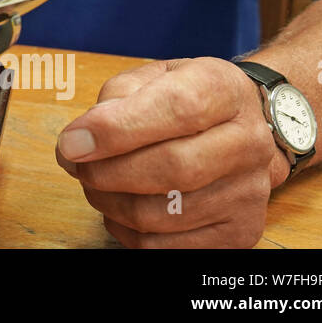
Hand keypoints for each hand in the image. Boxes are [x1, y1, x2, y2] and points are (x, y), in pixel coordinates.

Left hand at [55, 57, 289, 247]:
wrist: (244, 128)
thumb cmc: (184, 99)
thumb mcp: (151, 77)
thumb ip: (115, 100)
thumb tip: (80, 143)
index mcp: (224, 90)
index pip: (177, 109)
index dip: (117, 128)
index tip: (72, 142)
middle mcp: (248, 141)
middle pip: (173, 168)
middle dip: (107, 172)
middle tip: (76, 165)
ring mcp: (249, 191)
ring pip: (165, 214)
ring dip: (110, 203)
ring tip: (94, 183)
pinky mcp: (240, 231)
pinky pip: (167, 245)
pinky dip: (127, 230)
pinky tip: (119, 206)